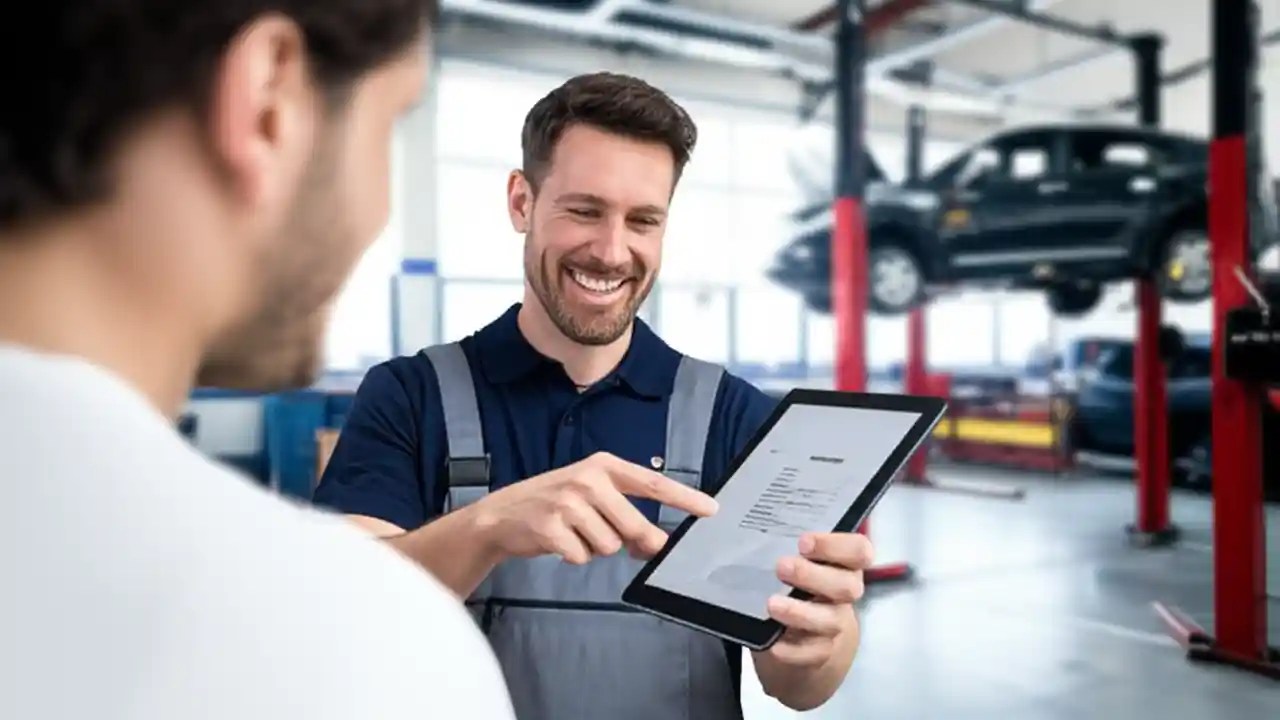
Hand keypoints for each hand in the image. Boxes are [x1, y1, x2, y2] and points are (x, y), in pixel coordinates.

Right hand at [467, 451, 718, 564]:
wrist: (502, 514)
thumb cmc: (553, 503)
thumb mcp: (590, 495)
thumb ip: (624, 513)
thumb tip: (655, 545)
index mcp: (603, 466)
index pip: (653, 482)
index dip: (684, 497)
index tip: (711, 509)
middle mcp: (588, 479)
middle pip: (634, 526)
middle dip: (631, 541)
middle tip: (613, 537)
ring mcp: (568, 502)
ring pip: (609, 546)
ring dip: (594, 547)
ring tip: (574, 533)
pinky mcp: (551, 527)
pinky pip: (582, 557)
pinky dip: (574, 556)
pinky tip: (558, 542)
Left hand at [761, 532, 872, 667]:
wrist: (807, 643)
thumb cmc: (799, 589)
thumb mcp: (800, 564)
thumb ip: (788, 545)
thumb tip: (748, 517)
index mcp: (843, 566)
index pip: (859, 551)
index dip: (836, 546)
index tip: (803, 541)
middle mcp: (844, 594)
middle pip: (847, 585)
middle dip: (813, 575)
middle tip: (781, 567)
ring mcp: (834, 625)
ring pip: (829, 620)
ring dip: (800, 612)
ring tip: (771, 604)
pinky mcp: (820, 653)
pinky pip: (810, 653)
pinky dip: (791, 649)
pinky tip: (772, 642)